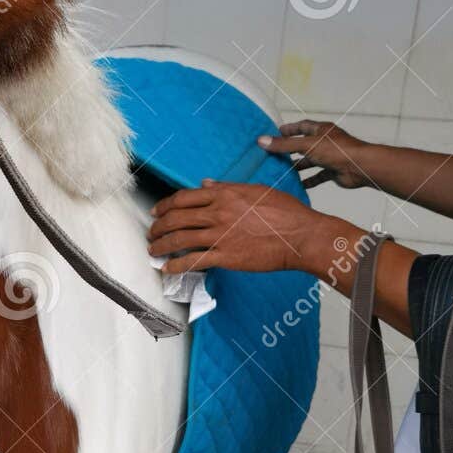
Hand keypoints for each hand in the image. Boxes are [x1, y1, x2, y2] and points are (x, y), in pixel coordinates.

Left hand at [148, 180, 325, 274]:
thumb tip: (206, 183)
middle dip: (158, 226)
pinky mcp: (226, 256)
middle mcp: (218, 213)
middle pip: (176, 218)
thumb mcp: (256, 190)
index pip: (184, 197)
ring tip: (153, 250)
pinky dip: (176, 265)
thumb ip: (227, 187)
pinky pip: (193, 261)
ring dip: (162, 245)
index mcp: (224, 194)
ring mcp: (220, 235)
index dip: (165, 205)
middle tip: (152, 232)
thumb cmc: (285, 212)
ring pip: (180, 239)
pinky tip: (167, 268)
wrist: (300, 235)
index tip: (156, 211)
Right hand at [257, 119, 368, 188]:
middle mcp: (325, 142)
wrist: (359, 167)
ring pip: (310, 161)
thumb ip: (284, 145)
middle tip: (274, 154)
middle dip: (290, 150)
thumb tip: (261, 141)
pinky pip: (317, 176)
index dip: (289, 129)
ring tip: (282, 171)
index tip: (275, 133)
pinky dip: (308, 180)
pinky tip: (298, 185)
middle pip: (304, 144)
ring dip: (298, 166)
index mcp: (321, 130)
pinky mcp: (332, 171)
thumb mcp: (306, 145)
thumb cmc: (336, 150)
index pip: (302, 126)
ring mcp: (329, 157)